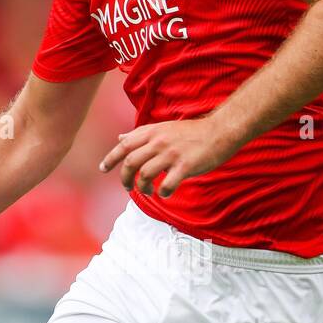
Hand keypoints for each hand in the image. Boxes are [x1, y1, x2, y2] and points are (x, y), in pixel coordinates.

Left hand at [99, 117, 233, 197]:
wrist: (219, 131)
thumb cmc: (191, 133)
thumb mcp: (162, 128)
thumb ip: (141, 135)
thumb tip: (120, 138)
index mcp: (152, 132)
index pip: (124, 145)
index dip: (111, 158)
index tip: (102, 169)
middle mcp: (159, 142)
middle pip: (131, 162)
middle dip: (124, 178)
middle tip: (128, 188)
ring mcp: (172, 154)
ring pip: (145, 175)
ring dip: (143, 188)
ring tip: (149, 192)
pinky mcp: (185, 166)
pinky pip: (167, 185)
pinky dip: (163, 193)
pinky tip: (165, 194)